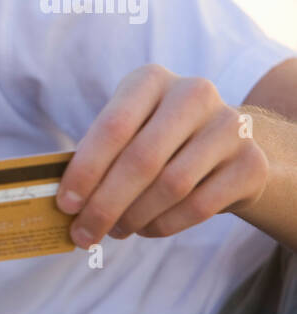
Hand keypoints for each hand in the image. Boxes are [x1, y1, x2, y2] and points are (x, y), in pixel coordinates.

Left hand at [56, 64, 268, 247]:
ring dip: (134, 217)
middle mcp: (194, 94)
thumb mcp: (127, 132)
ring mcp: (230, 126)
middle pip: (142, 160)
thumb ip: (98, 158)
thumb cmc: (154, 139)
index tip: (64, 205)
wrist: (225, 146)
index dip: (85, 170)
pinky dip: (164, 224)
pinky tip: (145, 228)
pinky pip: (199, 206)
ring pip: (171, 186)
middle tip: (83, 234)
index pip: (113, 127)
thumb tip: (64, 204)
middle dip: (105, 204)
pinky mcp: (251, 163)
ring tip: (114, 230)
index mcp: (151, 80)